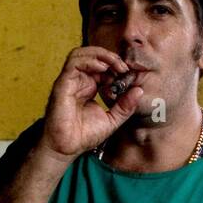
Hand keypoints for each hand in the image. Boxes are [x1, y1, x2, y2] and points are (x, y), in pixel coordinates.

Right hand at [39, 46, 143, 160]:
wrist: (66, 148)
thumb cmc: (83, 136)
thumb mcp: (112, 120)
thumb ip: (125, 106)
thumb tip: (139, 90)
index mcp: (88, 87)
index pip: (102, 67)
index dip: (116, 67)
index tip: (129, 75)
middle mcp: (78, 82)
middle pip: (92, 56)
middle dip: (111, 58)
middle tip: (124, 68)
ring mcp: (69, 81)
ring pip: (81, 54)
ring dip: (100, 55)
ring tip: (115, 64)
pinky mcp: (62, 84)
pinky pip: (74, 63)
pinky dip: (90, 60)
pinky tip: (103, 68)